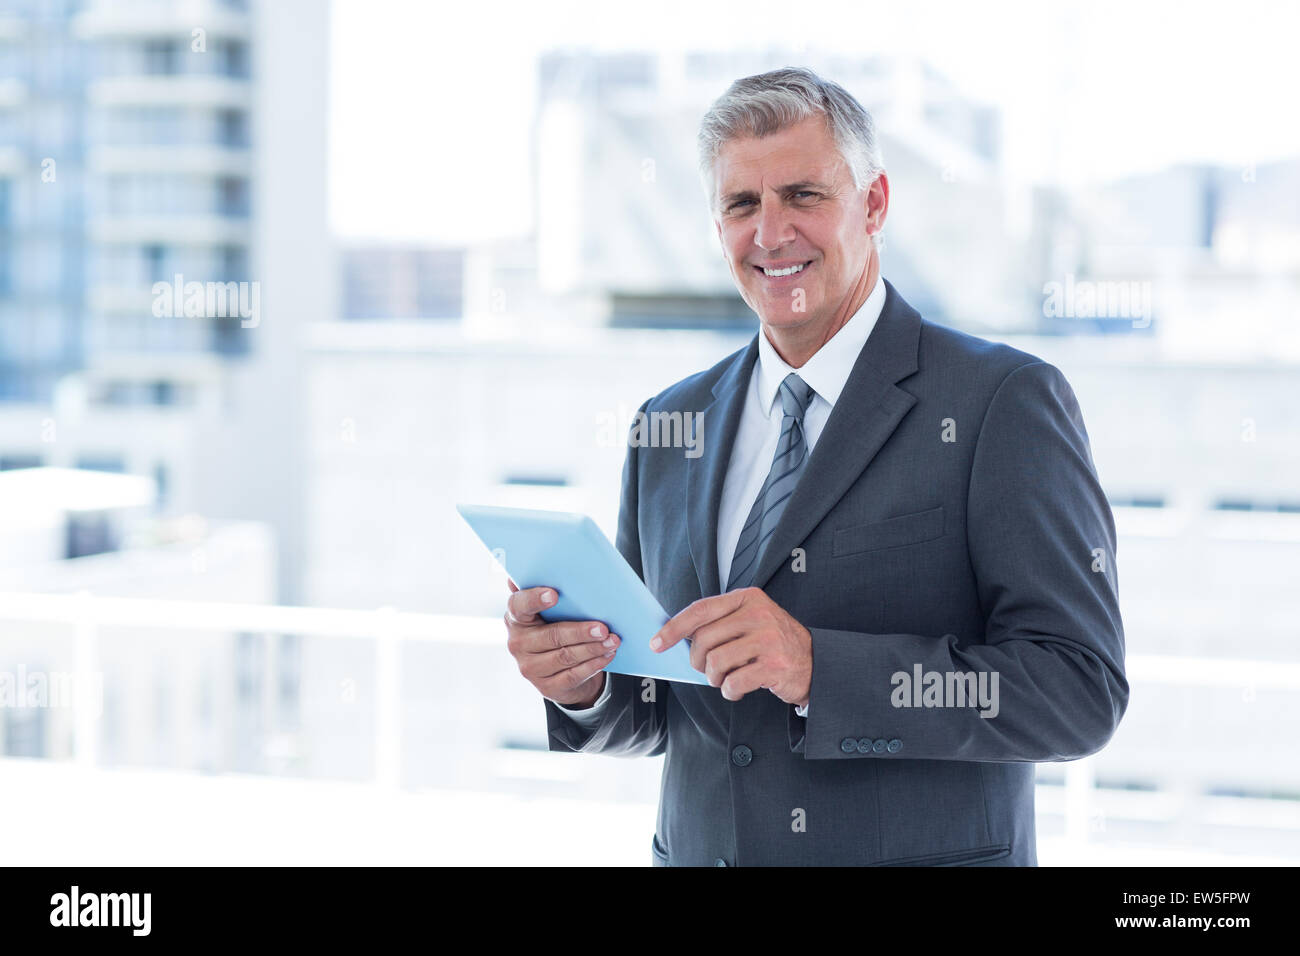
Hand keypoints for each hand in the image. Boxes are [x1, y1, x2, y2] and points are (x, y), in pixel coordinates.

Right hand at [504, 579, 619, 707]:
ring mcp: (530, 667)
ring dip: (593, 648)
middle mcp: (517, 643)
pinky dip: (593, 664)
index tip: (555, 594)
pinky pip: (573, 675)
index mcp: (516, 618)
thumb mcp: (548, 612)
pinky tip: (608, 655)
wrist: (556, 670)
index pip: (519, 606)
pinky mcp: (546, 686)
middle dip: (580, 631)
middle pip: (551, 636)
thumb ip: (547, 593)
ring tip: (613, 640)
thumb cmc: (554, 629)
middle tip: (603, 627)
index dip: (535, 599)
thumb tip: (545, 567)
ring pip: (566, 656)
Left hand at [650, 587, 810, 706]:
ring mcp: (768, 640)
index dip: (674, 627)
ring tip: (725, 679)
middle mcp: (758, 615)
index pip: (700, 610)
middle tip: (706, 670)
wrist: (816, 663)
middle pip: (703, 640)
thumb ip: (720, 622)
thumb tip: (675, 636)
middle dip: (697, 661)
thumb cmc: (773, 643)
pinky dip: (730, 691)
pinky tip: (739, 688)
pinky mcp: (774, 666)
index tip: (657, 643)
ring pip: (715, 663)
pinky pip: (733, 683)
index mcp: (748, 598)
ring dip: (714, 679)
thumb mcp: (751, 620)